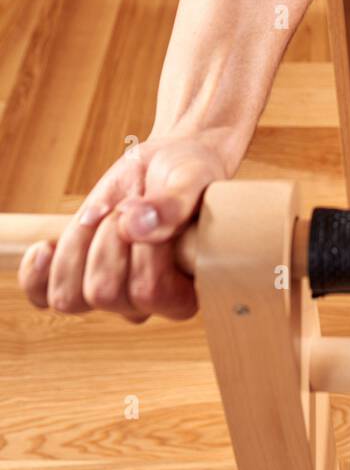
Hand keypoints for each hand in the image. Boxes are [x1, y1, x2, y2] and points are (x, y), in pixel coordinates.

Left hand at [17, 137, 229, 322]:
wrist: (167, 165)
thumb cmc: (189, 177)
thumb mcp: (191, 181)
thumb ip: (174, 206)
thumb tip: (137, 227)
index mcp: (184, 293)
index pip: (150, 292)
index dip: (141, 248)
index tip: (147, 208)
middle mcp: (146, 303)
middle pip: (104, 293)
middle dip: (108, 237)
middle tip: (128, 205)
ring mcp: (110, 294)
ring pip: (70, 296)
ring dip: (78, 245)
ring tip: (102, 214)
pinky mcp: (78, 279)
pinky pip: (43, 296)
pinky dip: (37, 272)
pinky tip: (47, 246)